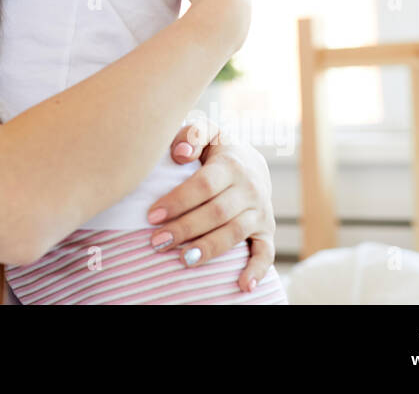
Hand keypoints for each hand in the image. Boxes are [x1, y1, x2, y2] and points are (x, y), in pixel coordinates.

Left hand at [145, 117, 275, 291]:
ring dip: (208, 249)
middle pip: (216, 213)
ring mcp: (260, 212)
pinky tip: (242, 286)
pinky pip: (266, 254)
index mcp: (231, 164)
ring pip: (234, 234)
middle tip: (156, 242)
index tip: (151, 215)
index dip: (177, 201)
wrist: (251, 162)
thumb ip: (191, 134)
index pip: (203, 185)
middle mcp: (250, 189)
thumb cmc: (216, 149)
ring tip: (183, 259)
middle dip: (184, 229)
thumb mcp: (205, 133)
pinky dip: (256, 271)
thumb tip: (181, 154)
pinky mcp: (267, 231)